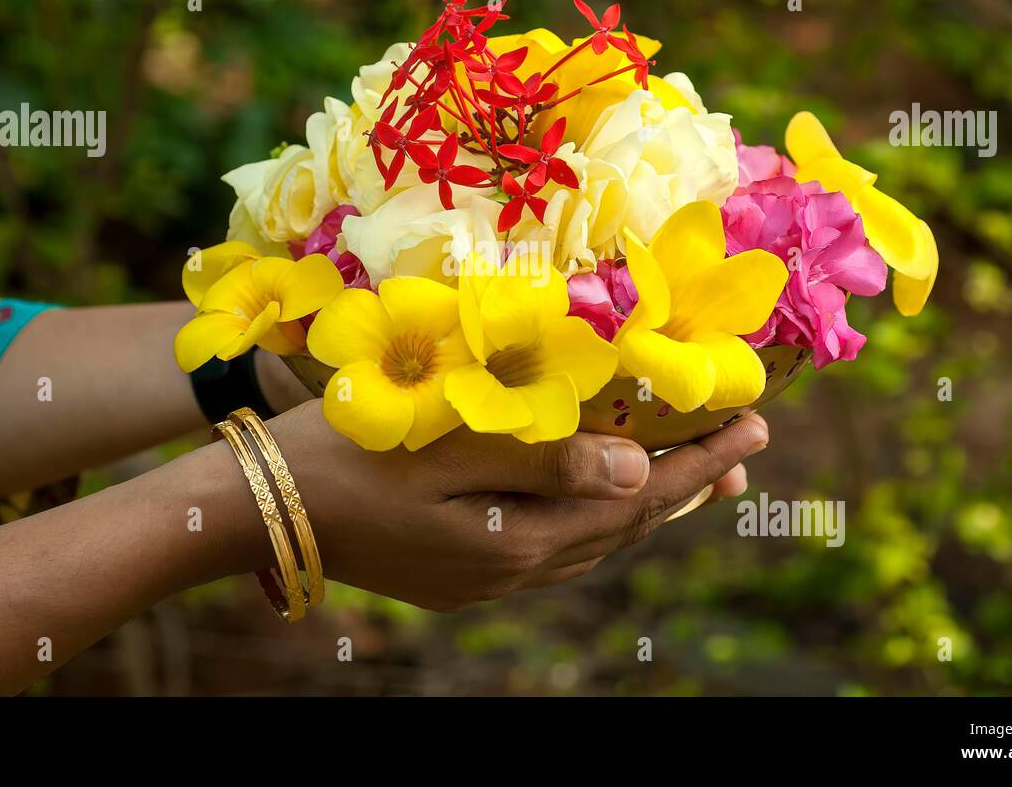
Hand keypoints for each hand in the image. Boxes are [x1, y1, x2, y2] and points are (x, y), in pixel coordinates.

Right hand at [268, 400, 769, 610]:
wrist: (258, 507)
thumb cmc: (346, 452)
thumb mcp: (445, 442)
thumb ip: (545, 456)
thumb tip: (639, 472)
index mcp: (513, 539)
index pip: (631, 500)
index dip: (696, 464)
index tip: (754, 431)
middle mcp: (508, 571)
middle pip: (620, 530)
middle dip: (685, 489)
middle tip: (741, 455)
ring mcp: (481, 581)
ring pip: (590, 546)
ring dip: (642, 510)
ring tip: (689, 479)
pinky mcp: (457, 576)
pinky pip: (552, 551)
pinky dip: (594, 523)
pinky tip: (598, 502)